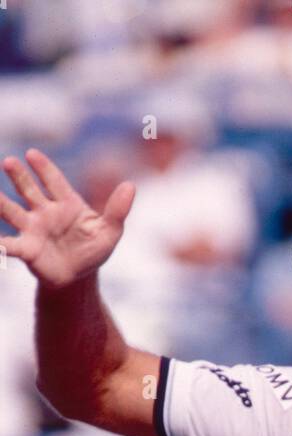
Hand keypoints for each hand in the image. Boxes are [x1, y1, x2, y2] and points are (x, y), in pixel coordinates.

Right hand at [0, 148, 134, 288]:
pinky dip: (0, 244)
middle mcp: (44, 212)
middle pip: (29, 190)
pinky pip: (9, 245)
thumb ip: (117, 210)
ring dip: (0, 202)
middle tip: (9, 163)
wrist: (78, 277)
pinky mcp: (26, 249)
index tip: (32, 155)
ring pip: (12, 212)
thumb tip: (131, 186)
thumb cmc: (93, 250)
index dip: (44, 168)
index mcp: (65, 203)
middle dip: (19, 177)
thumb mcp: (109, 232)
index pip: (54, 181)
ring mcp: (32, 229)